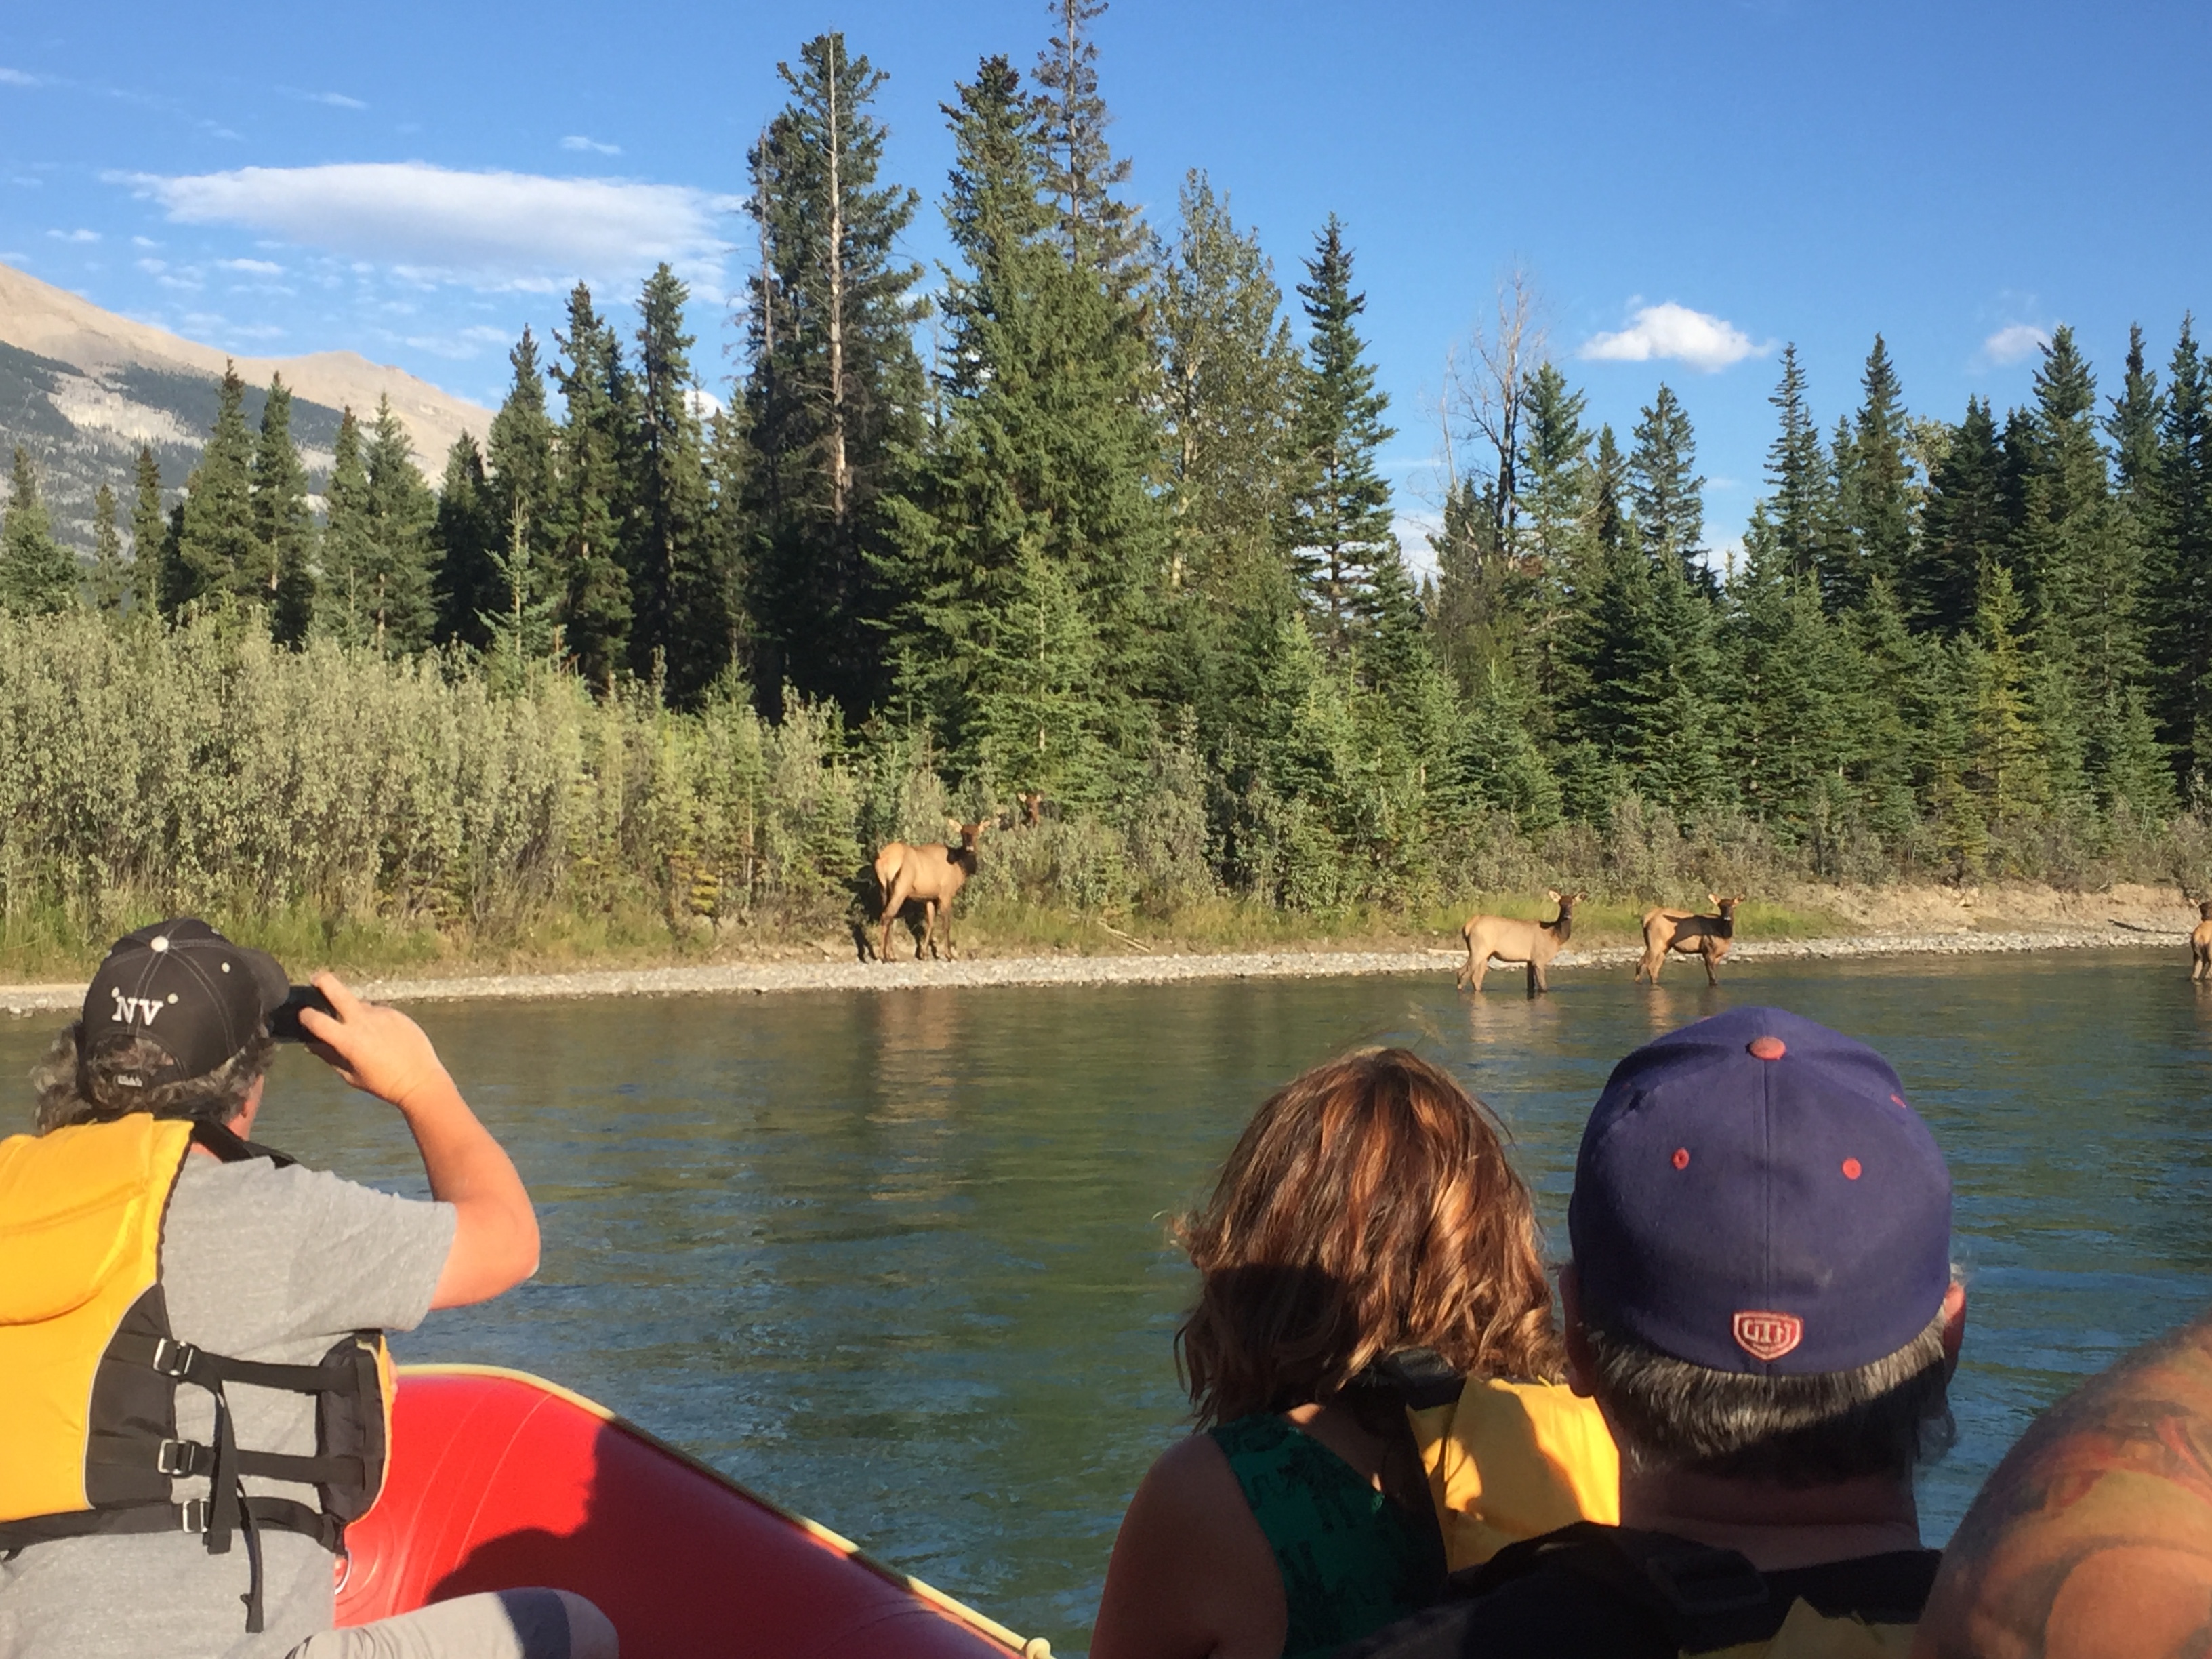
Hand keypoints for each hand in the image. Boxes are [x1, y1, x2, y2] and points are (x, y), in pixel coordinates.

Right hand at [295, 972, 452, 1113]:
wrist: (419, 1080)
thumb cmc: (382, 1084)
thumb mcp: (350, 1075)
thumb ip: (329, 1056)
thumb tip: (311, 1044)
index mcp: (348, 1040)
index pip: (316, 1019)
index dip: (305, 1015)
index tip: (303, 1015)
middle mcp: (363, 1022)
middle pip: (337, 991)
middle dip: (323, 980)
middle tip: (316, 978)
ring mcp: (382, 1014)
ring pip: (361, 1005)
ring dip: (356, 1012)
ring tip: (367, 1035)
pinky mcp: (397, 1014)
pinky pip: (379, 1012)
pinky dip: (375, 1020)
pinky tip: (383, 1036)